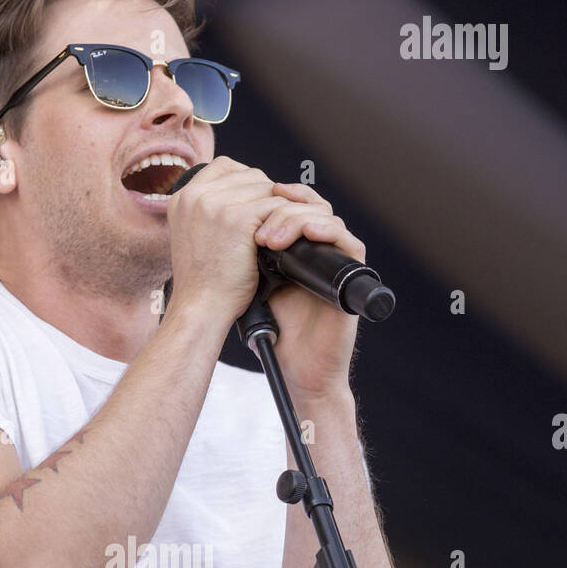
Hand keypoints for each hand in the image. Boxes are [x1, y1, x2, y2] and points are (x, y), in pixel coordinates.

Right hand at [165, 156, 284, 323]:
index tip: (257, 201)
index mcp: (182, 198)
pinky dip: (285, 220)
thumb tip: (245, 195)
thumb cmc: (203, 283)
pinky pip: (275, 207)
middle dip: (267, 195)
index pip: (224, 166)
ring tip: (283, 229)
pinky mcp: (237, 219)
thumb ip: (210, 212)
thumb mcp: (194, 237)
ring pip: (266, 189)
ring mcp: (215, 205)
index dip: (246, 180)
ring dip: (279, 208)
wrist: (201, 308)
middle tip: (276, 219)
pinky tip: (285, 238)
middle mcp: (195, 196)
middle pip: (249, 175)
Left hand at [255, 182, 365, 399]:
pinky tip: (307, 233)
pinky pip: (348, 242)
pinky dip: (328, 231)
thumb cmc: (275, 336)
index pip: (290, 207)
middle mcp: (317, 251)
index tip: (247, 204)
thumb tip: (215, 227)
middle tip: (257, 231)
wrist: (297, 369)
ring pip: (326, 218)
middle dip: (280, 210)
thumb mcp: (251, 290)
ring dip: (298, 220)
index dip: (273, 198)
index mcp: (295, 250)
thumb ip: (244, 260)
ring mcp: (335, 263)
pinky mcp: (352, 277)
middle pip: (308, 206)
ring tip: (269, 240)